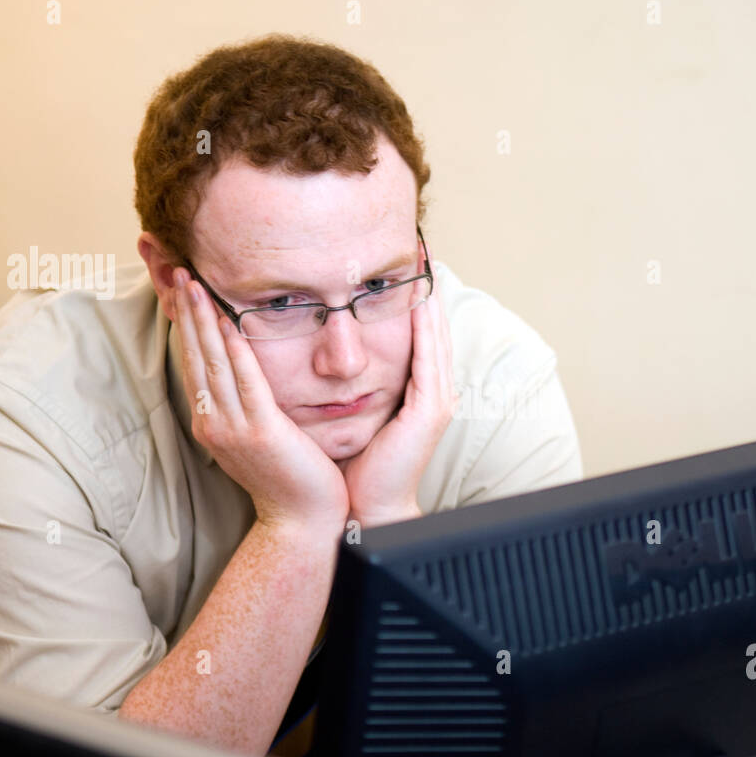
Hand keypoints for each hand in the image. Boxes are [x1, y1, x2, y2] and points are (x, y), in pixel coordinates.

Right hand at [170, 267, 349, 532]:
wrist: (304, 522)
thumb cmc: (291, 480)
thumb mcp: (262, 437)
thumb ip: (250, 408)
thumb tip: (245, 381)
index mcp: (214, 423)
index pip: (194, 363)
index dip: (187, 325)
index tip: (181, 290)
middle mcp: (215, 422)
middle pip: (195, 355)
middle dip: (187, 312)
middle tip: (178, 272)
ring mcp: (233, 427)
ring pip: (212, 361)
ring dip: (203, 319)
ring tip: (194, 283)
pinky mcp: (260, 431)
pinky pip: (244, 380)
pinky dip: (233, 348)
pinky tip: (227, 321)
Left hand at [337, 281, 457, 527]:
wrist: (366, 509)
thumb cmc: (355, 468)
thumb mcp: (352, 415)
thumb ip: (349, 385)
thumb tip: (319, 357)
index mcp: (415, 394)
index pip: (417, 336)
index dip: (413, 300)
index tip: (401, 265)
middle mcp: (433, 393)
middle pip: (432, 329)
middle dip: (426, 287)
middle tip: (419, 247)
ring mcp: (436, 401)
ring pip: (435, 337)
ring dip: (429, 298)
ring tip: (423, 262)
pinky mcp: (430, 410)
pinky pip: (430, 359)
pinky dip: (427, 328)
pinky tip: (419, 301)